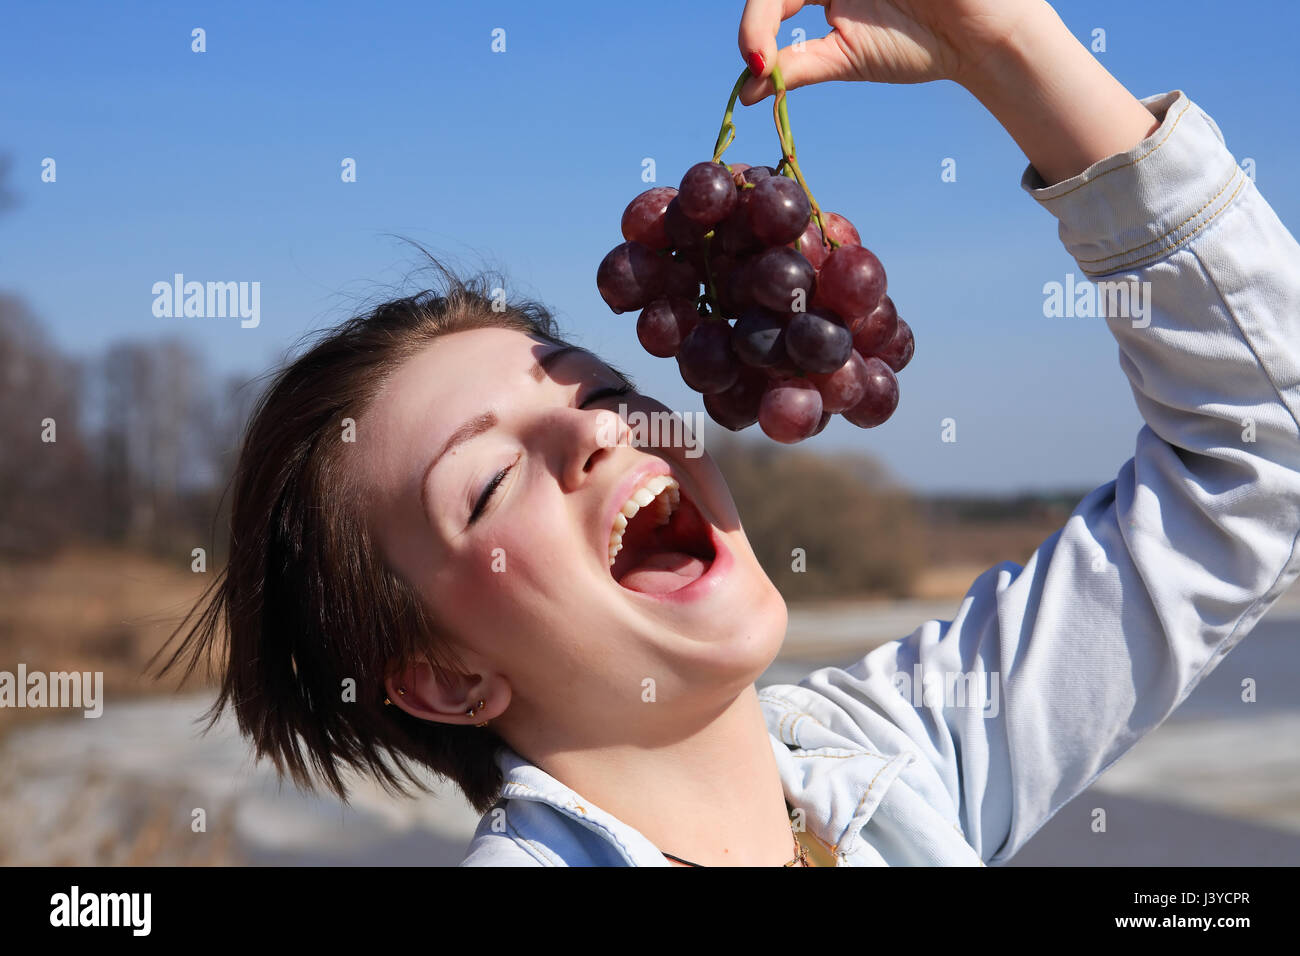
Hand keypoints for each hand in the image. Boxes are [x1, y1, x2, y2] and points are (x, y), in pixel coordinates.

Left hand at [737, 0, 1050, 102]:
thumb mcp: (846, 58)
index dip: (754, 25)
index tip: (754, 64)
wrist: (980, 39)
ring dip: (779, 5)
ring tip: (775, 47)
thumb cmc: (919, 45)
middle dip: (761, 16)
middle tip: (759, 57)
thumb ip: (796, 68)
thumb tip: (744, 94)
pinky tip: (830, 5)